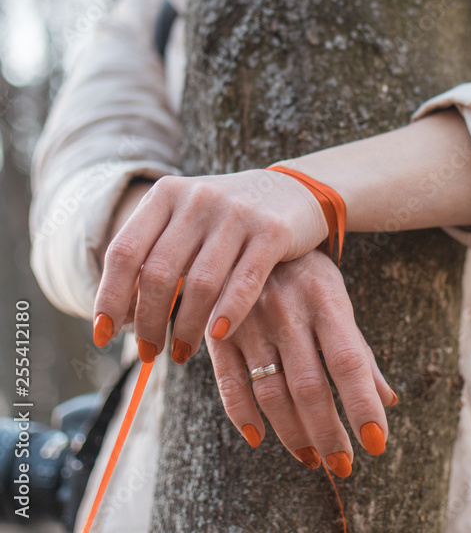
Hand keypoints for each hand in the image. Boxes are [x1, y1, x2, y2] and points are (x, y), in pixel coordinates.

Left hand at [93, 170, 328, 358]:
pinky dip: (228, 314)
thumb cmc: (227, 220)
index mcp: (167, 194)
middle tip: (149, 353)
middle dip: (147, 322)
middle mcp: (198, 199)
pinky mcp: (272, 230)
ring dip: (185, 328)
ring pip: (200, 283)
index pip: (124, 251)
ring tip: (182, 354)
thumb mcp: (186, 223)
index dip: (109, 297)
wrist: (294, 190)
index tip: (103, 336)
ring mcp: (236, 213)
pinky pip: (244, 282)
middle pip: (158, 272)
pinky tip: (217, 336)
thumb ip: (154, 257)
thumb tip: (119, 318)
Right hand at [206, 249, 396, 476]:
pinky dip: (243, 416)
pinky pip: (229, 384)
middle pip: (310, 385)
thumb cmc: (305, 274)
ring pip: (272, 392)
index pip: (349, 361)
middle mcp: (287, 310)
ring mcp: (250, 321)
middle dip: (329, 432)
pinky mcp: (219, 331)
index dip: (363, 406)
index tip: (377, 444)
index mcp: (325, 298)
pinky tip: (260, 438)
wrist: (250, 230)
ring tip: (313, 457)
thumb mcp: (336, 298)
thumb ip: (358, 349)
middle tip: (344, 465)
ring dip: (293, 434)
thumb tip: (387, 399)